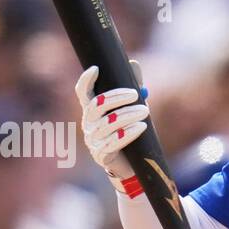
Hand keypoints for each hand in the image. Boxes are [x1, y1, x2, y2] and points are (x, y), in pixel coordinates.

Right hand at [75, 62, 148, 194]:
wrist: (131, 164)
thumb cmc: (130, 132)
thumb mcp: (132, 109)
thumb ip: (132, 88)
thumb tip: (133, 64)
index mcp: (92, 110)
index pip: (83, 92)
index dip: (86, 80)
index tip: (96, 68)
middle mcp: (88, 124)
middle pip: (97, 106)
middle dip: (116, 98)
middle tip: (136, 94)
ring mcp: (92, 140)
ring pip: (107, 124)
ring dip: (127, 115)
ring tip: (145, 111)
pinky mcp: (101, 154)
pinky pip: (113, 142)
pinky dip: (128, 133)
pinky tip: (141, 127)